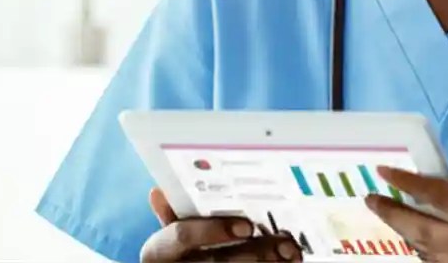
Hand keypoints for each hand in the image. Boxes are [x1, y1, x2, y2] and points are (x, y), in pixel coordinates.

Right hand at [141, 188, 302, 261]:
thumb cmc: (178, 255)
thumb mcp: (168, 238)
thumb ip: (172, 216)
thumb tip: (158, 191)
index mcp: (158, 250)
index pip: (182, 235)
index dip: (215, 229)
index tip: (247, 226)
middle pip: (216, 261)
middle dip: (253, 251)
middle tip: (282, 242)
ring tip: (289, 253)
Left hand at [365, 150, 447, 262]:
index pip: (435, 195)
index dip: (405, 181)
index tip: (382, 171)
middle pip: (424, 232)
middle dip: (393, 214)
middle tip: (371, 200)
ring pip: (438, 257)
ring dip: (415, 240)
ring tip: (400, 225)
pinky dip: (441, 259)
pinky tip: (438, 249)